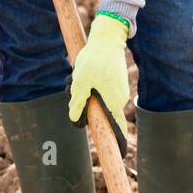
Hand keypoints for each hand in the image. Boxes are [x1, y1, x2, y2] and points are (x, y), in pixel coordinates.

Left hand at [68, 13, 130, 153]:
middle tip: (72, 88)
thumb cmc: (94, 60)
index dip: (119, 143)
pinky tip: (85, 71)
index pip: (118, 128)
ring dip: (86, 94)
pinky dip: (91, 86)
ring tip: (77, 76)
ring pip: (99, 101)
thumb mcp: (80, 82)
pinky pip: (102, 91)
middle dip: (85, 107)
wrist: (108, 38)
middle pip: (101, 113)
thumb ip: (77, 103)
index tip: (121, 155)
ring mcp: (118, 90)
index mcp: (112, 102)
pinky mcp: (116, 82)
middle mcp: (119, 99)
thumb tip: (76, 120)